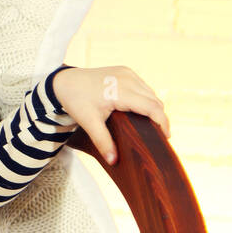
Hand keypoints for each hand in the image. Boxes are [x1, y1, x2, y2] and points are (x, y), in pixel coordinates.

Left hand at [51, 66, 169, 165]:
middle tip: (160, 136)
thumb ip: (103, 141)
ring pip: (151, 92)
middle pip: (155, 100)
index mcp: (121, 91)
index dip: (163, 122)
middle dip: (160, 117)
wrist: (65, 81)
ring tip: (152, 126)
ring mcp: (128, 73)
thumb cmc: (76, 101)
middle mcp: (128, 79)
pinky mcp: (126, 71)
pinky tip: (142, 112)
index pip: (152, 107)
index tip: (166, 137)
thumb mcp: (89, 123)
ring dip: (154, 107)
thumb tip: (113, 161)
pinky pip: (143, 86)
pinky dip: (146, 98)